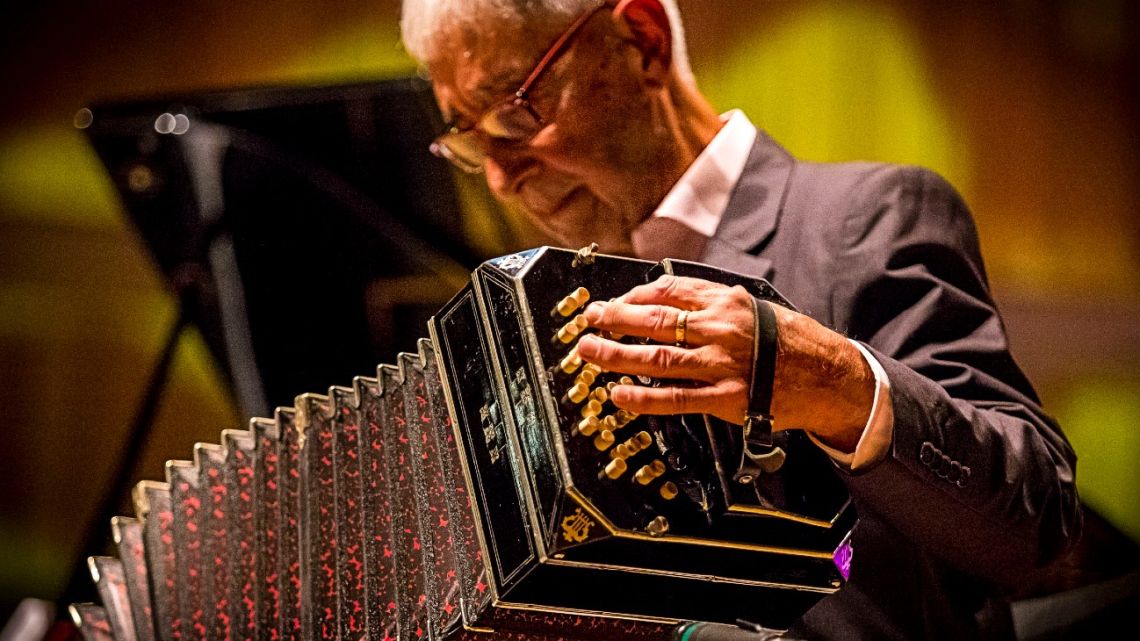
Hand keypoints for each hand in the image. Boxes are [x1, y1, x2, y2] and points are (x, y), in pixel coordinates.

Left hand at [577, 275, 873, 450]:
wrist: (830, 376)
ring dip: (617, 354)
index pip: (670, 291)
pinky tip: (619, 394)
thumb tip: (667, 297)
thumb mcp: (755, 307)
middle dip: (615, 318)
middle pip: (656, 320)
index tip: (612, 301)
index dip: (634, 295)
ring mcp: (722, 364)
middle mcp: (722, 329)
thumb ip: (713, 301)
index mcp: (728, 302)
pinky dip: (643, 397)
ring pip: (657, 358)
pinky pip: (675, 398)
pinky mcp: (725, 397)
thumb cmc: (792, 342)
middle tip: (588, 319)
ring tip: (589, 352)